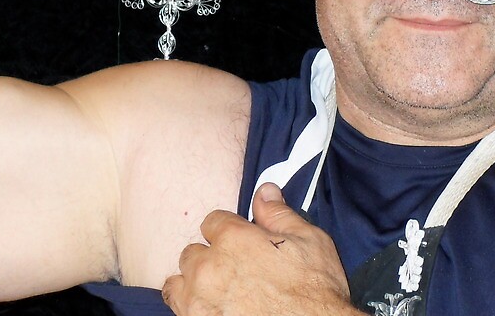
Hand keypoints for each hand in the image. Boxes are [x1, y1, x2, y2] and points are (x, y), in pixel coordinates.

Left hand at [162, 183, 351, 315]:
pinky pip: (178, 308)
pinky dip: (191, 305)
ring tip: (217, 292)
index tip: (239, 244)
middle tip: (233, 272)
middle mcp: (210, 266)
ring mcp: (200, 298)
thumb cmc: (316, 293)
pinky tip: (213, 307)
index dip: (227, 231)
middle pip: (193, 252)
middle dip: (210, 258)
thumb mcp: (310, 242)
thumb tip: (265, 191)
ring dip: (194, 282)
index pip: (212, 221)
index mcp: (234, 238)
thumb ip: (279, 214)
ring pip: (180, 281)